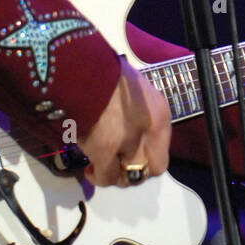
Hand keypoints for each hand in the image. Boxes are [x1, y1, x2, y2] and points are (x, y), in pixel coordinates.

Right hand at [78, 58, 170, 186]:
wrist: (80, 68)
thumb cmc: (102, 72)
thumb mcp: (132, 88)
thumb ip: (136, 111)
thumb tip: (127, 125)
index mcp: (158, 112)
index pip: (164, 147)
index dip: (148, 155)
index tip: (134, 154)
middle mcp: (150, 130)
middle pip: (154, 167)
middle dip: (137, 171)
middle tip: (120, 166)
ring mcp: (129, 142)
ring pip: (131, 176)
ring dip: (117, 175)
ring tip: (102, 168)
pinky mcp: (105, 149)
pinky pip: (107, 176)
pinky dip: (99, 176)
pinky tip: (90, 169)